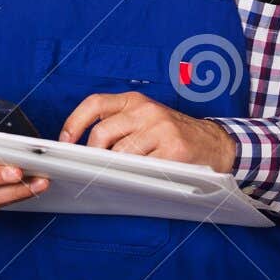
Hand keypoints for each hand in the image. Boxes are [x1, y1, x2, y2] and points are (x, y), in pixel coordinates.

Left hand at [59, 91, 237, 172]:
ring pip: (120, 153)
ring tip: (118, 174)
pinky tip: (139, 178)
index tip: (64, 141)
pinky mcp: (174, 149)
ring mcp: (161, 128)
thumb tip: (82, 148)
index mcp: (134, 101)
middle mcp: (146, 110)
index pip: (94, 104)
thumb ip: (117, 126)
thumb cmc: (172, 133)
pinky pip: (143, 167)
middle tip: (90, 168)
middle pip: (102, 132)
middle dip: (91, 154)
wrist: (214, 142)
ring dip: (114, 168)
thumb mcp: (144, 119)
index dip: (74, 122)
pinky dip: (135, 176)